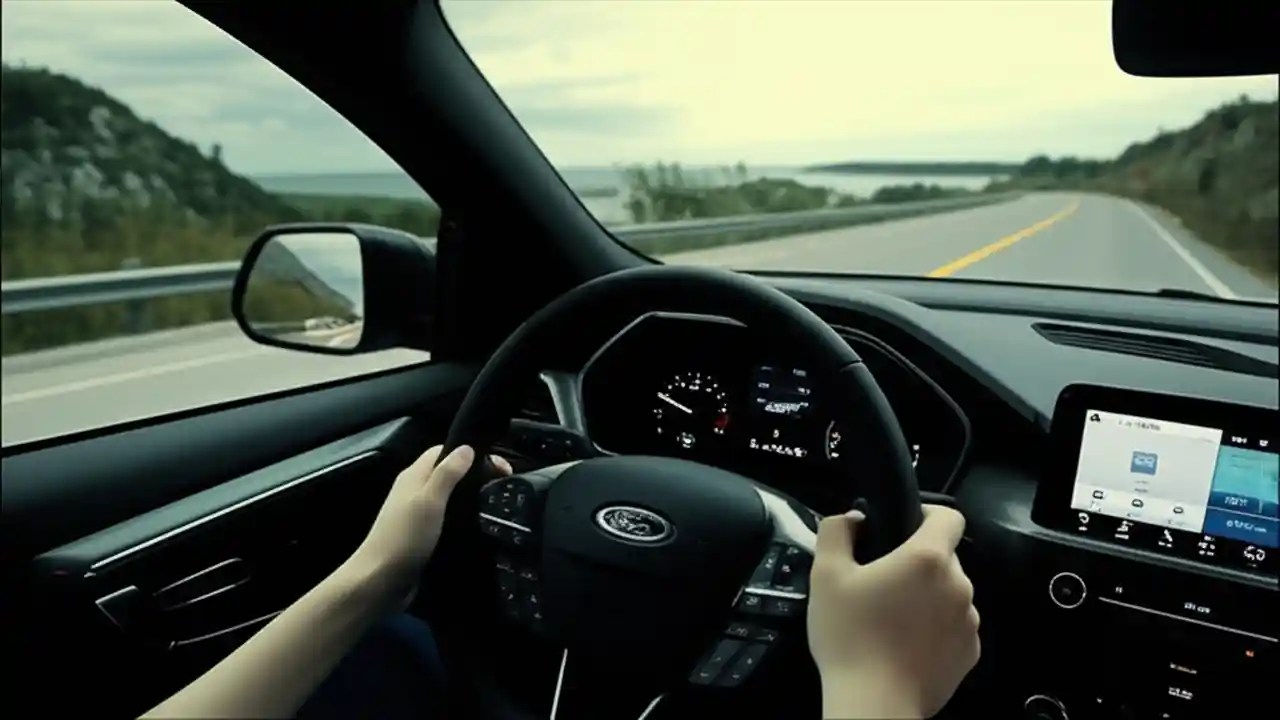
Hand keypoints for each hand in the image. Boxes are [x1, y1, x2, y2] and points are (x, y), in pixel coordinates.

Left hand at [347, 445, 511, 606]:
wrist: (381, 582)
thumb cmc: (405, 537)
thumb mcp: (429, 500)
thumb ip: (447, 473)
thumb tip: (468, 447)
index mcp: (414, 476)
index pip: (443, 451)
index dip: (470, 453)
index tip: (499, 466)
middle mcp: (415, 491)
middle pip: (448, 473)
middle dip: (475, 475)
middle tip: (503, 488)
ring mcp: (418, 515)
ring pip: (450, 497)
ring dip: (471, 498)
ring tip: (498, 506)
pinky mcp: (424, 536)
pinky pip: (448, 519)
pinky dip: (464, 519)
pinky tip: (479, 528)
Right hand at [807, 505, 979, 718]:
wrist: (874, 704)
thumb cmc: (849, 637)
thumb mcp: (825, 575)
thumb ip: (836, 532)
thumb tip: (853, 519)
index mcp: (928, 558)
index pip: (949, 516)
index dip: (927, 513)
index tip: (903, 525)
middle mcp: (959, 585)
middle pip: (945, 557)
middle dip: (918, 562)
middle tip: (881, 582)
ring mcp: (969, 622)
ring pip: (950, 593)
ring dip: (928, 596)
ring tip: (891, 618)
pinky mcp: (970, 653)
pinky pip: (954, 626)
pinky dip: (935, 628)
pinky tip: (905, 643)